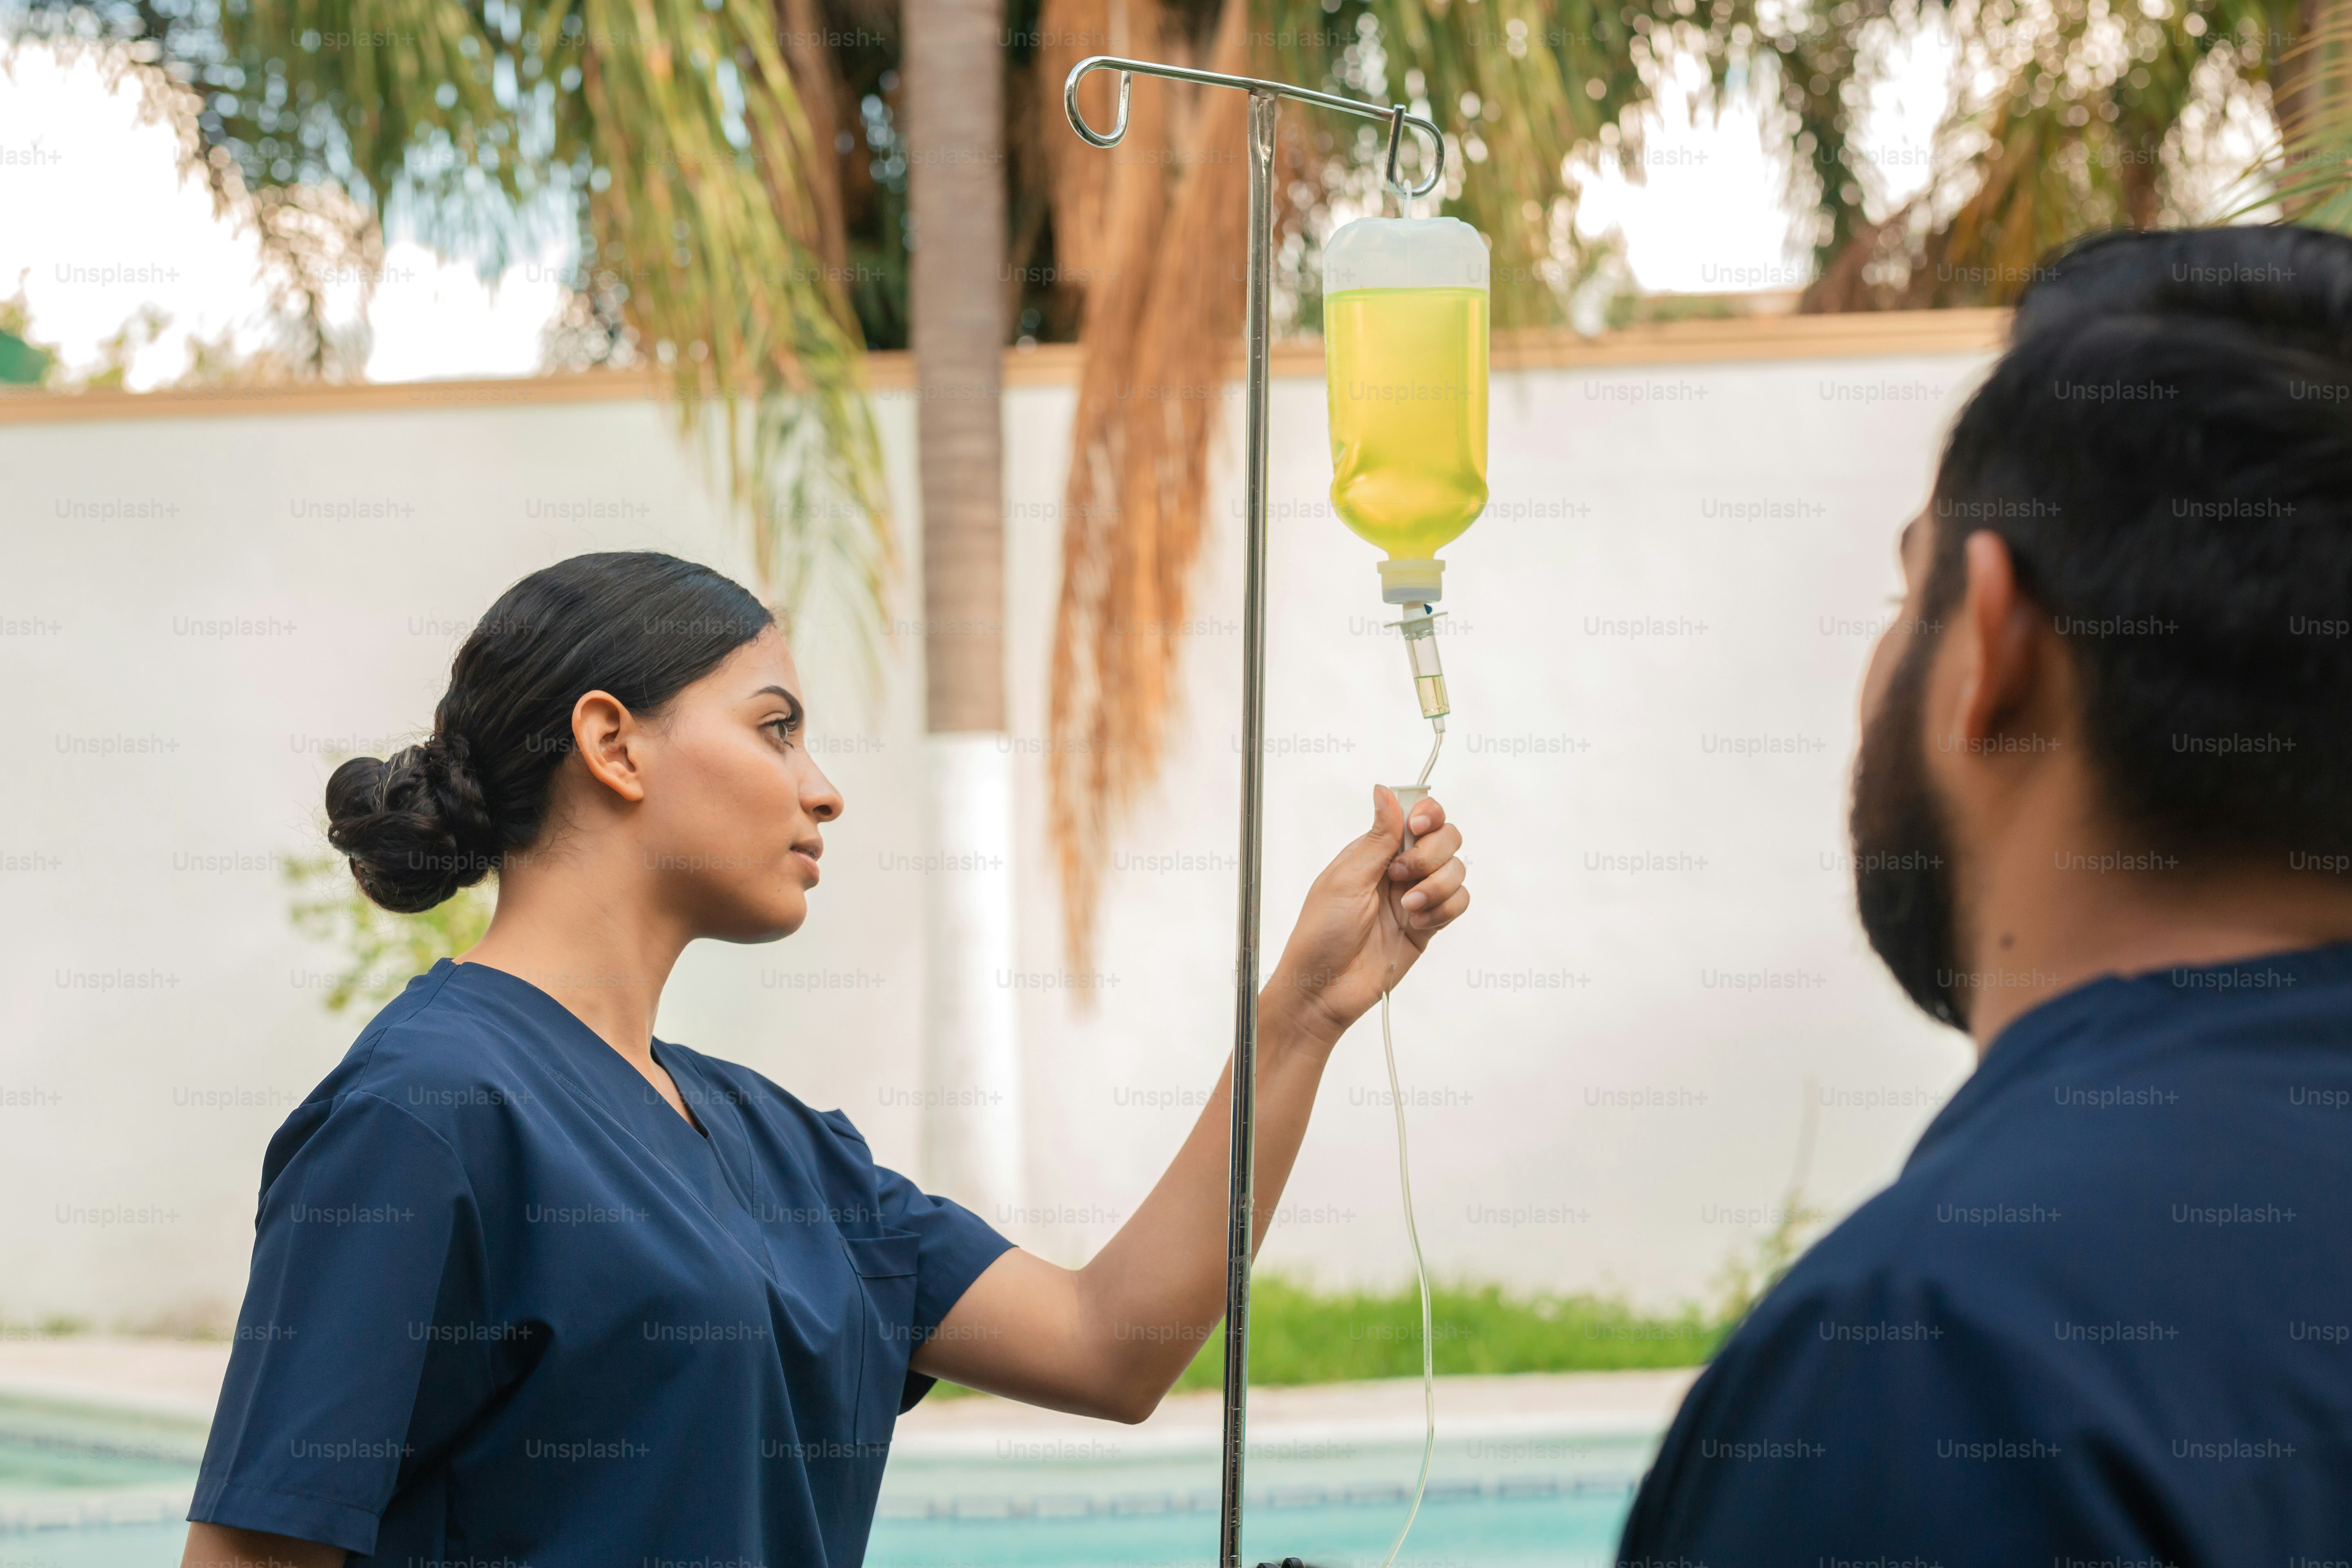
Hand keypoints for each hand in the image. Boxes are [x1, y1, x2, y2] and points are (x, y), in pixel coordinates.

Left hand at [1263, 786, 1469, 1049]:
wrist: (1325, 988)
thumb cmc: (1321, 933)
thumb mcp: (1346, 878)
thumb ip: (1377, 837)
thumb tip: (1383, 790)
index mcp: (1375, 850)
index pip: (1417, 815)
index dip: (1427, 815)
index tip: (1418, 827)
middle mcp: (1399, 869)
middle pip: (1446, 838)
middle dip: (1431, 854)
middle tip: (1401, 875)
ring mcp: (1416, 896)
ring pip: (1456, 871)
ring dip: (1436, 886)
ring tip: (1406, 908)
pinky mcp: (1428, 924)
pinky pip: (1458, 903)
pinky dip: (1443, 910)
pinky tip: (1417, 924)